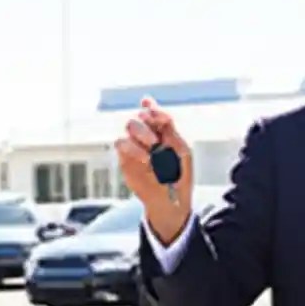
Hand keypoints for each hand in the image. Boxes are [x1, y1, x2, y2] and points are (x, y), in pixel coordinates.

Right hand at [115, 97, 193, 243]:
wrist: (171, 201)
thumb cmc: (179, 177)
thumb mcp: (182, 153)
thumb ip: (172, 133)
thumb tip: (161, 114)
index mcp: (164, 132)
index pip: (154, 112)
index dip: (151, 106)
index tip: (149, 105)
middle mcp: (148, 137)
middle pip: (140, 117)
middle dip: (147, 120)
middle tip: (157, 134)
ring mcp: (136, 146)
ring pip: (129, 127)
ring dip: (141, 133)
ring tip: (153, 147)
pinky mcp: (126, 159)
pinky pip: (121, 144)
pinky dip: (132, 148)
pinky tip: (146, 158)